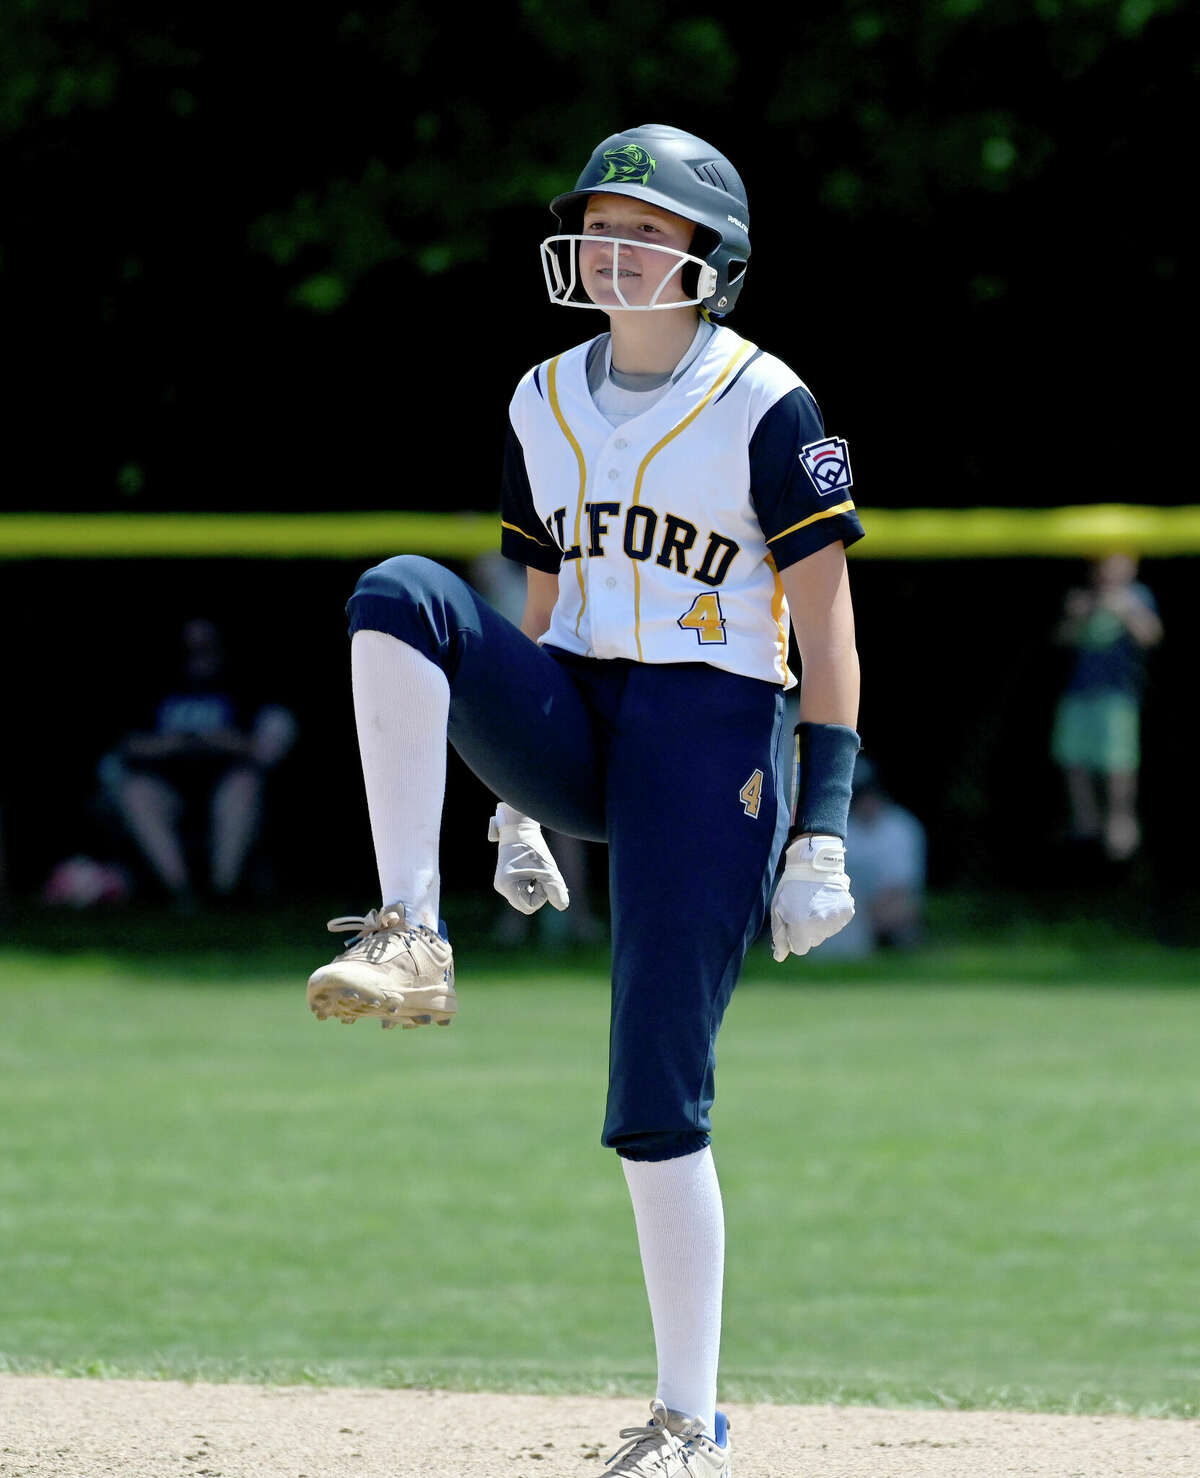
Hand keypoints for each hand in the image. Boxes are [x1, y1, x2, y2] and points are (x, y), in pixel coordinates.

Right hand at [488, 804, 569, 915]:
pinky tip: (531, 870)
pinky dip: (529, 883)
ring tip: (534, 869)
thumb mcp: (549, 870)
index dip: (540, 895)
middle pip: (526, 904)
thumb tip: (562, 907)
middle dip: (537, 892)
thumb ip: (556, 890)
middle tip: (539, 872)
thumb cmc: (534, 848)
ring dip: (534, 887)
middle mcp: (501, 887)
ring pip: (524, 898)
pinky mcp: (505, 879)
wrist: (519, 828)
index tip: (541, 877)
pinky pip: (521, 891)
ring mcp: (501, 884)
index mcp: (507, 886)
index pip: (529, 907)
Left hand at [770, 834, 854, 960]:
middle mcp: (820, 925)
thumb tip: (779, 957)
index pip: (800, 949)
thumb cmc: (790, 887)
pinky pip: (837, 923)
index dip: (794, 937)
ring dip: (819, 923)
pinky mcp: (847, 912)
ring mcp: (836, 919)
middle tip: (803, 909)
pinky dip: (831, 916)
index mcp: (801, 926)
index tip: (792, 923)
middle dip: (806, 931)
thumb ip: (779, 936)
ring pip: (825, 933)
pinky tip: (825, 901)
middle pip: (813, 941)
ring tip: (814, 903)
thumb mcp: (778, 910)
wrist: (813, 865)